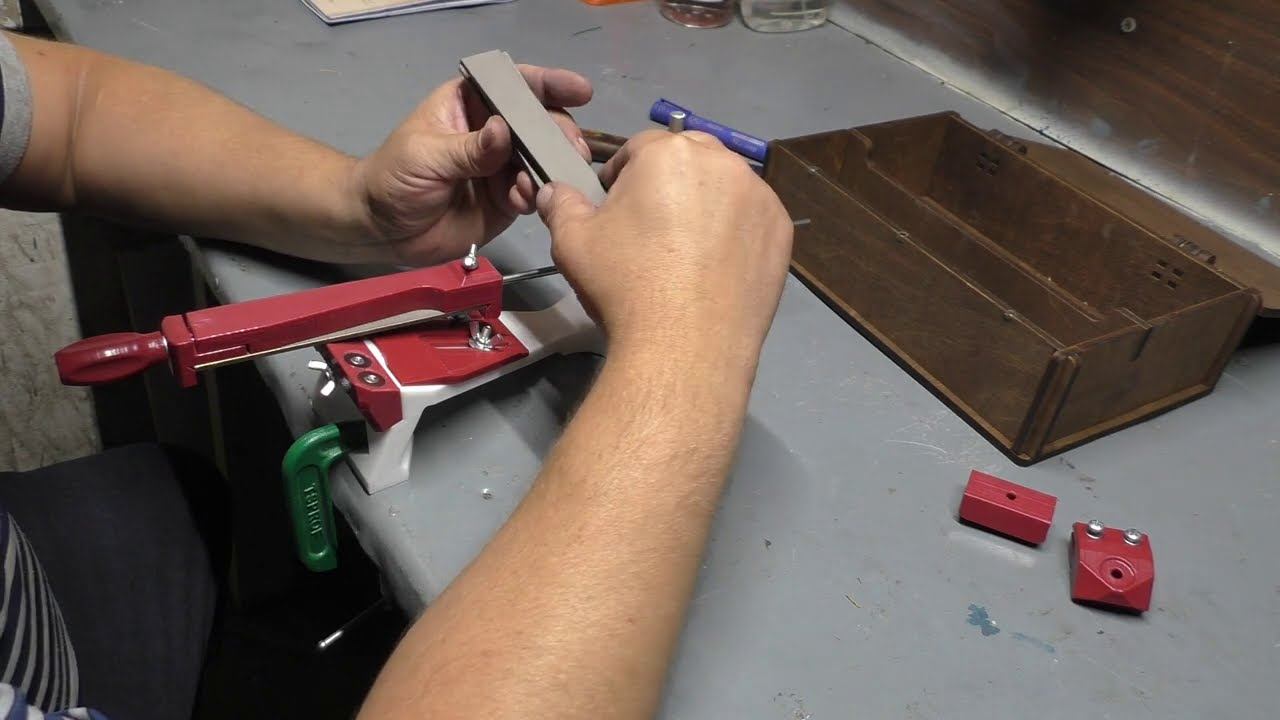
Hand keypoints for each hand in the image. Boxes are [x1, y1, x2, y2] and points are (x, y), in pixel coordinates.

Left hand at [354, 65, 592, 264]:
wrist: (382, 230)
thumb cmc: (393, 177)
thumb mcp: (426, 155)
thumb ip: (468, 148)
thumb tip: (504, 132)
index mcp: (471, 104)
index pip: (514, 85)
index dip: (549, 84)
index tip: (579, 90)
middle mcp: (494, 132)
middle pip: (539, 123)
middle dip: (559, 133)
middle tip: (571, 149)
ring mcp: (503, 167)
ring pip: (542, 160)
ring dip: (554, 167)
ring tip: (557, 176)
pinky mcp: (507, 200)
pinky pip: (532, 194)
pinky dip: (536, 195)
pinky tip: (525, 200)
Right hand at [536, 130, 792, 375]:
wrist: (686, 345)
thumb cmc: (625, 284)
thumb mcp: (573, 242)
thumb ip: (561, 204)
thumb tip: (553, 190)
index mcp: (669, 152)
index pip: (640, 147)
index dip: (622, 176)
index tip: (614, 208)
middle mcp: (722, 162)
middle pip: (689, 158)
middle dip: (668, 182)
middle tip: (652, 229)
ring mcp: (758, 196)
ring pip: (725, 186)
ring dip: (705, 204)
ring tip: (686, 250)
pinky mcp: (781, 231)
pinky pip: (752, 218)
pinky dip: (736, 232)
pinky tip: (717, 268)